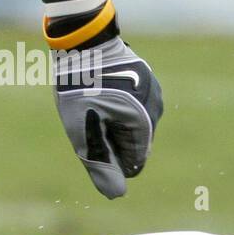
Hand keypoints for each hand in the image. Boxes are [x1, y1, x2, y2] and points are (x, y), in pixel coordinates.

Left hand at [53, 35, 162, 198]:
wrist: (81, 40)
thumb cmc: (77, 85)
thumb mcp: (80, 129)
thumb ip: (99, 163)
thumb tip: (116, 194)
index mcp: (143, 123)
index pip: (133, 164)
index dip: (108, 157)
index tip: (91, 134)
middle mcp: (156, 108)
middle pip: (132, 143)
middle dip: (110, 137)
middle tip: (87, 114)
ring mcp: (153, 91)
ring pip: (132, 123)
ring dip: (112, 120)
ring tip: (91, 98)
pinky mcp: (145, 78)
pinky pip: (132, 104)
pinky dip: (116, 103)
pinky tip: (98, 89)